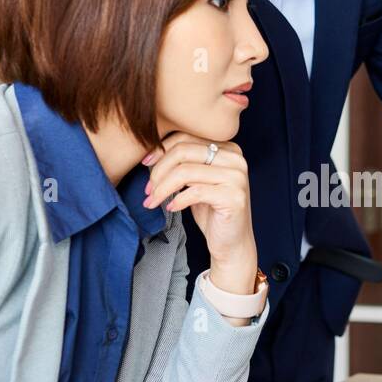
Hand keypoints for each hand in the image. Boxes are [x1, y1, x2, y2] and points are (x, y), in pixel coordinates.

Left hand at [143, 132, 257, 294]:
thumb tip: (151, 152)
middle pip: (184, 152)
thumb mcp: (196, 181)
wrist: (232, 243)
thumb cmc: (211, 212)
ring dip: (162, 188)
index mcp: (228, 148)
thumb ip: (185, 163)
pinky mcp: (234, 197)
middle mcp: (235, 159)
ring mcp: (237, 178)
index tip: (144, 164)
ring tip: (153, 201)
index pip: (186, 137)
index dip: (160, 149)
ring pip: (185, 172)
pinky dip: (177, 200)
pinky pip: (195, 192)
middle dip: (159, 170)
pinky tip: (171, 208)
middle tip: (148, 189)